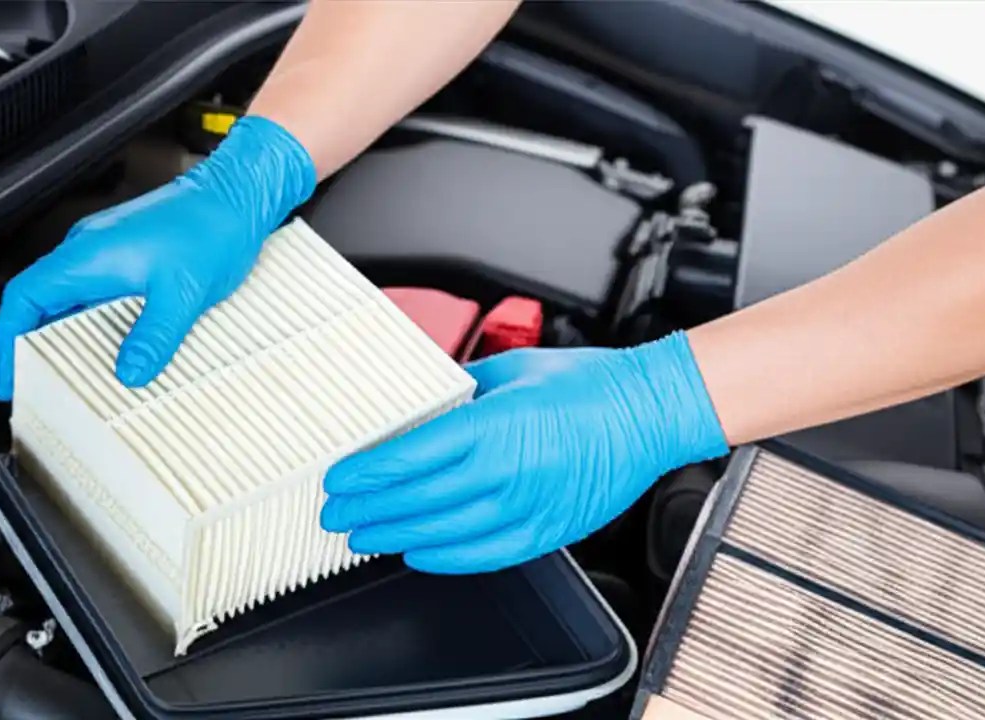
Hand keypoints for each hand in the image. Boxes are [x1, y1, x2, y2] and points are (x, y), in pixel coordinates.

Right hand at [0, 116, 315, 399]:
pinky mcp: (127, 256)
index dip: (7, 341)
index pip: (24, 299)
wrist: (238, 196)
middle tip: (34, 387)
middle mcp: (88, 251)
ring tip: (67, 377)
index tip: (8, 377)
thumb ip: (153, 336)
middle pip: (39, 303)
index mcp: (87, 256)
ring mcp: (106, 252)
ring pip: (67, 301)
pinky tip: (110, 349)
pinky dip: (91, 325)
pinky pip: (93, 295)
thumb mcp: (183, 293)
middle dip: (30, 347)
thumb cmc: (211, 228)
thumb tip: (129, 372)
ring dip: (62, 337)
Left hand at [319, 333, 727, 573]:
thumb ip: (461, 388)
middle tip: (336, 515)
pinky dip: (446, 559)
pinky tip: (418, 555)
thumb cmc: (589, 384)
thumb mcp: (512, 368)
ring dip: (396, 537)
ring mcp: (526, 507)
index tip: (338, 480)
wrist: (648, 413)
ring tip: (364, 538)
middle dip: (368, 511)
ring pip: (443, 533)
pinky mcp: (546, 531)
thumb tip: (425, 398)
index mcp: (491, 425)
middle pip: (415, 500)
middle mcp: (504, 471)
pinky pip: (484, 555)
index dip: (366, 474)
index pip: (408, 457)